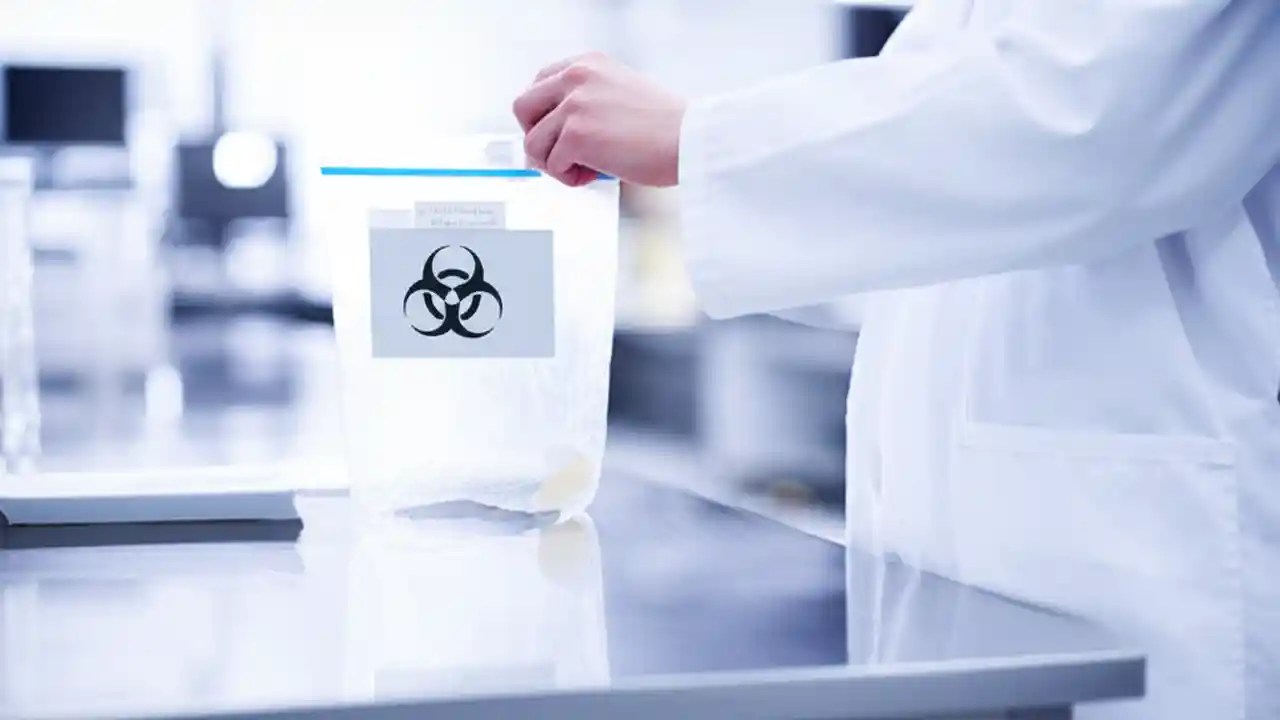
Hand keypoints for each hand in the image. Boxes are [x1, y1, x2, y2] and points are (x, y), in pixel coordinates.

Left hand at [514, 52, 685, 186]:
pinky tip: (595, 173)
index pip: (539, 84)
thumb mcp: (620, 93)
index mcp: (587, 64)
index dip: (543, 115)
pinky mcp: (576, 134)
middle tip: (560, 155)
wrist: (690, 139)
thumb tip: (555, 132)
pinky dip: (570, 177)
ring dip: (555, 163)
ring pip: (533, 142)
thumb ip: (587, 101)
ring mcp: (574, 105)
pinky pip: (552, 165)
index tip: (556, 134)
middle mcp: (576, 77)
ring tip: (585, 168)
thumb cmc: (666, 126)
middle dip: (537, 137)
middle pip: (523, 108)